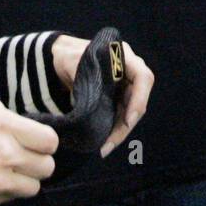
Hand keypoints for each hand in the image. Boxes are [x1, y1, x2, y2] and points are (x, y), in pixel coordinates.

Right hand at [0, 99, 57, 205]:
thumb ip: (8, 117)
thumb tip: (25, 128)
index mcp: (3, 127)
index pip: (49, 141)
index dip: (45, 140)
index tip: (36, 139)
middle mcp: (5, 156)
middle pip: (47, 166)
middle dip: (39, 160)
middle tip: (26, 155)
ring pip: (34, 187)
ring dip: (26, 179)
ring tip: (12, 169)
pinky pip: (12, 198)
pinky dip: (9, 190)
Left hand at [49, 34, 154, 158]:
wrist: (63, 58)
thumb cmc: (69, 56)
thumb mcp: (73, 63)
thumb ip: (84, 79)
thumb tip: (89, 108)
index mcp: (123, 56)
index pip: (142, 77)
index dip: (139, 99)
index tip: (129, 120)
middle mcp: (129, 72)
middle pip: (137, 101)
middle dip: (125, 125)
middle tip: (109, 144)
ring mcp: (125, 86)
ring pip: (130, 113)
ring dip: (119, 132)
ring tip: (104, 148)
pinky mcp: (118, 99)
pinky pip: (121, 116)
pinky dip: (114, 130)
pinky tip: (104, 143)